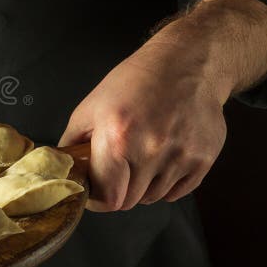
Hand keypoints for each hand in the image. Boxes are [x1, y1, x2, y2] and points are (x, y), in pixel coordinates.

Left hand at [58, 39, 227, 210]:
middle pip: (129, 201)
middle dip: (118, 190)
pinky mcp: (203, 159)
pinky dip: (165, 184)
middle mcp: (152, 150)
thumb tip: (63, 170)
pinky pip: (177, 192)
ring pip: (153, 197)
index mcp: (118, 137)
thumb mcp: (90, 107)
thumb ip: (73, 143)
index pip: (107, 197)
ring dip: (142, 186)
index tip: (94, 190)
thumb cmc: (134, 82)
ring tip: (140, 157)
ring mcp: (181, 156)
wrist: (185, 65)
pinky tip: (160, 159)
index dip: (97, 199)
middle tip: (115, 170)